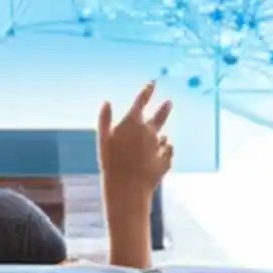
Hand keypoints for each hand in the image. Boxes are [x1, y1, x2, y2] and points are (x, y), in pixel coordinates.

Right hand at [98, 82, 172, 202]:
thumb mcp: (102, 140)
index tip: (152, 83)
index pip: (141, 101)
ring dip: (157, 140)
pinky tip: (152, 161)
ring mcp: (160, 146)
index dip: (147, 91)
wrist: (127, 189)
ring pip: (161, 137)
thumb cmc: (111, 164)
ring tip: (144, 153)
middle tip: (169, 102)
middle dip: (164, 108)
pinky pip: (166, 152)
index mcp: (133, 122)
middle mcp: (149, 131)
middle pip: (160, 116)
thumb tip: (107, 102)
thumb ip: (105, 120)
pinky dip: (162, 153)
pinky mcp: (167, 160)